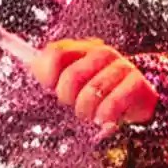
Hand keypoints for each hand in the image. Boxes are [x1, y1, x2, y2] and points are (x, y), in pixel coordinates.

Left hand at [29, 39, 157, 135]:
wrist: (138, 101)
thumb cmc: (97, 93)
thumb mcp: (71, 82)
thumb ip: (48, 70)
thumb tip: (29, 62)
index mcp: (81, 49)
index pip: (55, 54)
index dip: (48, 76)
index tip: (53, 88)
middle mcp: (101, 53)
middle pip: (71, 77)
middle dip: (69, 98)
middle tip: (76, 105)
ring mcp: (121, 66)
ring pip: (91, 93)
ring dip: (87, 111)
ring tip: (92, 114)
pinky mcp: (137, 83)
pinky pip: (111, 104)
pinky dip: (105, 116)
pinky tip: (106, 118)